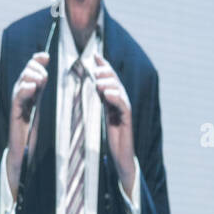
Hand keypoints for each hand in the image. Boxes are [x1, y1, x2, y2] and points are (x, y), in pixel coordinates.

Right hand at [6, 51, 49, 196]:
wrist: (25, 152)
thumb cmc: (37, 133)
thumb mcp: (47, 110)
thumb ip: (50, 95)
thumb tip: (60, 80)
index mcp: (33, 92)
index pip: (32, 69)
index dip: (38, 60)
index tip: (46, 57)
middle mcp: (24, 95)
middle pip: (26, 71)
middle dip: (35, 68)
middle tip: (44, 77)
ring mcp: (18, 103)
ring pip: (22, 81)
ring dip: (31, 76)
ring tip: (40, 81)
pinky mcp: (15, 113)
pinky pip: (18, 97)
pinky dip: (24, 89)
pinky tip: (32, 87)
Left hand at [93, 54, 135, 199]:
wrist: (120, 158)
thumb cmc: (109, 140)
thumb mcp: (99, 119)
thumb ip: (95, 104)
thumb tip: (86, 90)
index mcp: (112, 100)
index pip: (108, 79)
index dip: (102, 66)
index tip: (93, 55)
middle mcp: (120, 103)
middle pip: (115, 81)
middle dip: (106, 72)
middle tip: (95, 67)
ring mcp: (124, 111)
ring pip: (119, 91)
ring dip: (109, 83)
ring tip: (99, 80)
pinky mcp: (127, 121)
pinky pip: (123, 106)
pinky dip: (116, 98)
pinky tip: (108, 93)